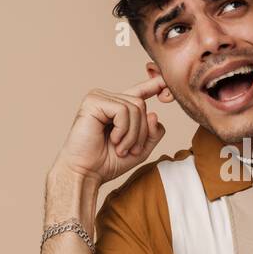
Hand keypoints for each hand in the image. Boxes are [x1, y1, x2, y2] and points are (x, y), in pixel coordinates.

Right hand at [52, 74, 167, 185]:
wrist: (86, 173)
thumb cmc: (108, 163)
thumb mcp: (140, 149)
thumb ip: (152, 133)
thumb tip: (154, 113)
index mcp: (118, 108)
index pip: (139, 92)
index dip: (154, 85)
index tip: (166, 80)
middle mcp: (108, 99)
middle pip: (141, 104)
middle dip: (141, 132)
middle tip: (129, 150)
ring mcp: (99, 98)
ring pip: (135, 107)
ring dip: (133, 134)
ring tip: (121, 149)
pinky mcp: (93, 101)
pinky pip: (123, 110)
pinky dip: (123, 130)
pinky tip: (113, 140)